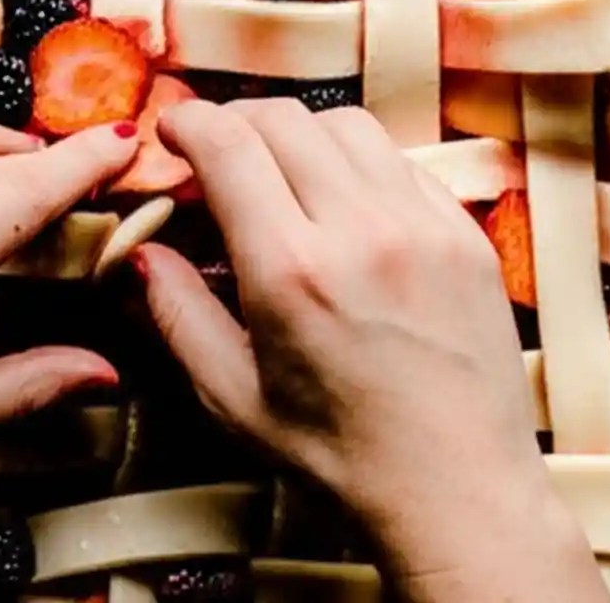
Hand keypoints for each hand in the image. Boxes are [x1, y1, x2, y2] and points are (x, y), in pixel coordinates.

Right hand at [133, 100, 606, 601]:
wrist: (460, 491)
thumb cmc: (342, 457)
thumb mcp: (234, 399)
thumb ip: (179, 314)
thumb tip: (144, 253)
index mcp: (291, 270)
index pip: (228, 144)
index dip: (188, 122)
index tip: (172, 131)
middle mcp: (361, 230)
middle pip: (285, 119)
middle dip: (235, 123)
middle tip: (216, 157)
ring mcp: (424, 225)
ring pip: (348, 125)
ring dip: (299, 134)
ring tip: (281, 178)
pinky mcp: (465, 234)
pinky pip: (402, 161)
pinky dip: (359, 163)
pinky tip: (345, 206)